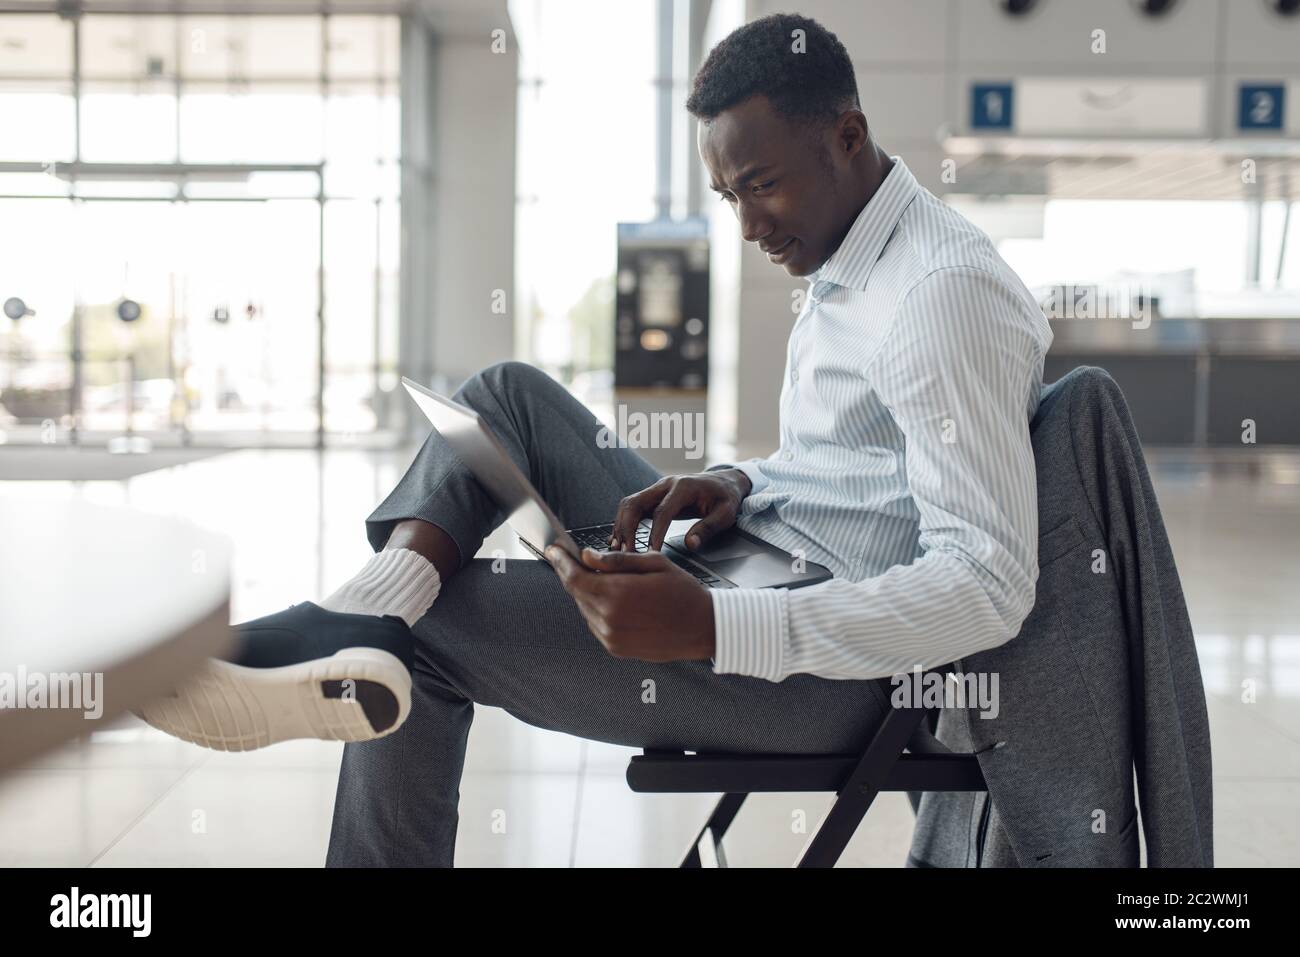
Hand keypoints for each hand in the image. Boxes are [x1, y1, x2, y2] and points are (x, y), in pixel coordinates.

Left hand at [544, 545, 715, 661]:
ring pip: (585, 608)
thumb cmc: (685, 594)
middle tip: (579, 560)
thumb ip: (617, 560)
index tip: (554, 550)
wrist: (704, 629)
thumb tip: (588, 556)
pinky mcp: (617, 648)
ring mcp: (612, 637)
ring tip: (610, 582)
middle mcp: (610, 619)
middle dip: (575, 574)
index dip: (560, 561)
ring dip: (589, 593)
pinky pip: (596, 624)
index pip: (574, 577)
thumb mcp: (654, 563)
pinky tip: (618, 601)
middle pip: (577, 592)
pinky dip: (599, 610)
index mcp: (618, 594)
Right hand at [609, 468, 752, 551]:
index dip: (654, 534)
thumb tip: (690, 545)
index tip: (651, 553)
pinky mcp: (654, 497)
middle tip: (627, 553)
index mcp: (683, 487)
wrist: (724, 482)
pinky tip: (621, 540)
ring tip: (619, 549)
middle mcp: (665, 485)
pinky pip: (633, 508)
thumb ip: (707, 528)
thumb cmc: (725, 498)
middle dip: (626, 529)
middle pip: (635, 503)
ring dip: (621, 526)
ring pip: (629, 504)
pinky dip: (624, 524)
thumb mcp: (725, 514)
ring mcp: (657, 489)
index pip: (662, 512)